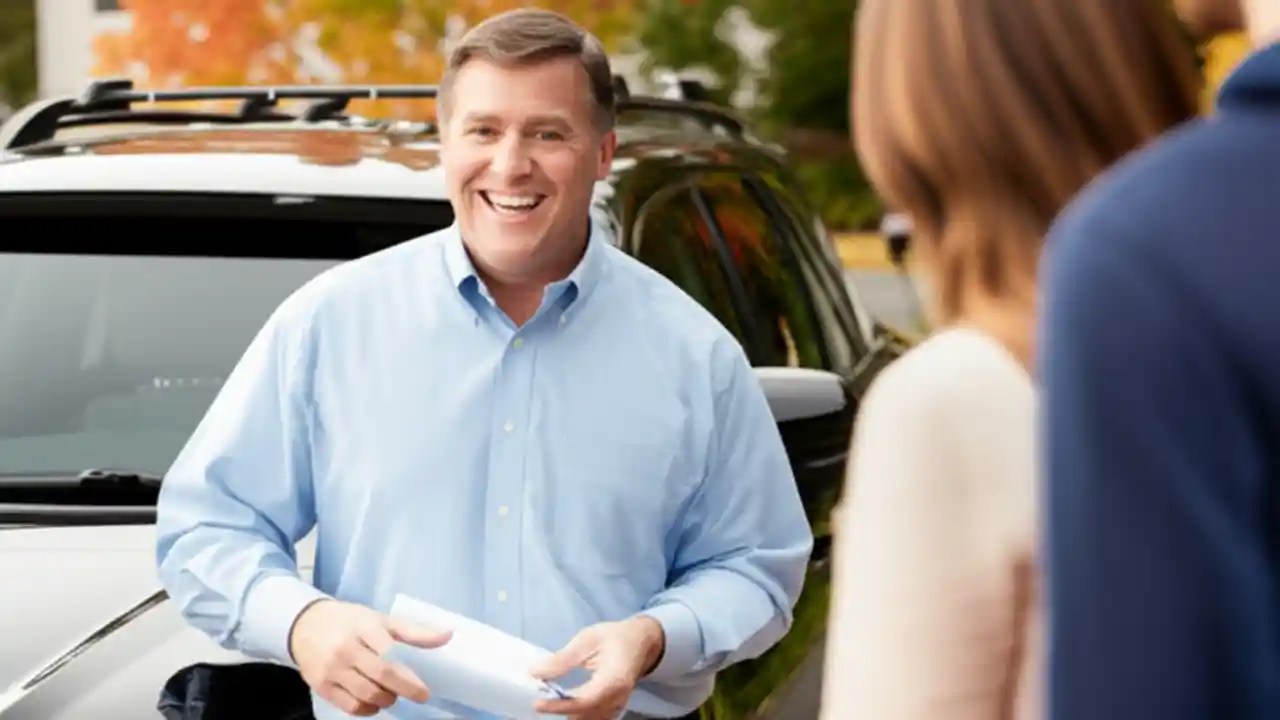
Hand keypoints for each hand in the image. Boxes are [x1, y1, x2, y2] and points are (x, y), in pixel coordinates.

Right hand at [288, 599, 452, 716]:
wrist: (304, 624)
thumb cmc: (349, 621)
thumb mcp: (380, 619)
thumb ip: (413, 630)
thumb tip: (448, 636)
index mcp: (363, 627)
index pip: (390, 655)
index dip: (409, 678)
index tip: (425, 691)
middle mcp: (345, 649)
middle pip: (379, 678)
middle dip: (403, 690)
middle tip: (417, 695)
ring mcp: (331, 669)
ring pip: (366, 695)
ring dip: (386, 700)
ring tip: (393, 694)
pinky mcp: (321, 685)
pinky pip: (349, 706)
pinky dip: (367, 709)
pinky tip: (374, 702)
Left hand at [529, 616, 664, 719]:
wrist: (642, 642)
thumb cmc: (616, 636)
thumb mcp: (588, 639)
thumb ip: (563, 658)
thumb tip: (535, 672)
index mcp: (614, 679)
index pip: (584, 701)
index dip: (560, 706)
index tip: (538, 704)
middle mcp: (618, 698)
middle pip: (585, 716)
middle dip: (560, 711)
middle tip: (539, 700)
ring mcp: (617, 706)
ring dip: (567, 714)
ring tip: (549, 702)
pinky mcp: (614, 709)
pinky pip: (594, 719)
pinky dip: (576, 715)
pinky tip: (562, 706)